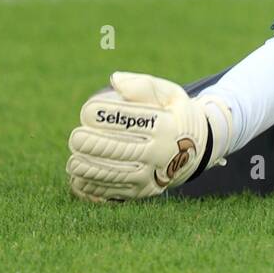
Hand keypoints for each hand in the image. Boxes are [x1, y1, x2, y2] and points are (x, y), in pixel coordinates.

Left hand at [66, 72, 231, 202]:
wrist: (200, 150)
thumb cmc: (176, 115)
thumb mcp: (170, 94)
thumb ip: (144, 85)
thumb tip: (115, 80)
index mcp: (168, 126)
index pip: (135, 121)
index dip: (108, 116)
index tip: (86, 111)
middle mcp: (162, 153)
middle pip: (124, 150)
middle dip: (96, 146)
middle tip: (76, 138)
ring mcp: (154, 176)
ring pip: (118, 175)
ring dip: (92, 170)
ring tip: (73, 161)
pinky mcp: (145, 191)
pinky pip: (116, 192)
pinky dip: (95, 188)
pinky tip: (79, 179)